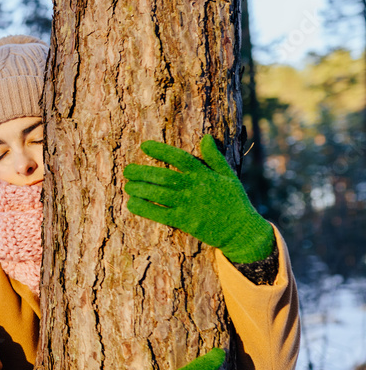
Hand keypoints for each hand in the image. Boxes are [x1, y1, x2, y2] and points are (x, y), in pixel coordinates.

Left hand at [122, 133, 273, 263]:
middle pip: (163, 176)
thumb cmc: (233, 202)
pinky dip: (144, 208)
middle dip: (142, 172)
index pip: (180, 158)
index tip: (144, 145)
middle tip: (127, 170)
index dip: (161, 150)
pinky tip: (132, 203)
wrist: (241, 231)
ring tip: (128, 186)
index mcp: (204, 174)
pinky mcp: (185, 222)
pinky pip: (159, 214)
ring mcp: (189, 205)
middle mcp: (195, 188)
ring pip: (158, 194)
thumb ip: (214, 158)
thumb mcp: (228, 176)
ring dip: (140, 189)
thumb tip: (206, 138)